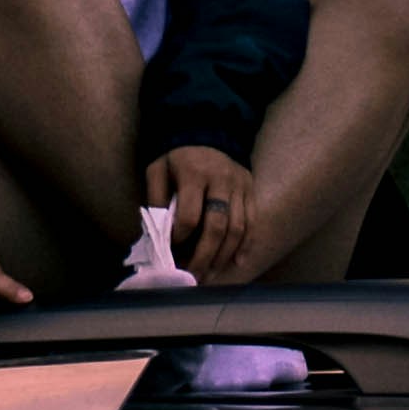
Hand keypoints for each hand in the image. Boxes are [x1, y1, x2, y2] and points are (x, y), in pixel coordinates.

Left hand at [146, 144, 260, 284]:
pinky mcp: (251, 190)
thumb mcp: (157, 170)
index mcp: (194, 173)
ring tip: (210, 275)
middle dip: (204, 257)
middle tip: (193, 277)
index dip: (180, 238)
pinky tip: (235, 263)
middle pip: (217, 227)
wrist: (207, 132)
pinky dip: (245, 246)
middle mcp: (221, 179)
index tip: (171, 251)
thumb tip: (159, 236)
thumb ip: (156, 199)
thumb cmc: (177, 159)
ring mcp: (240, 185)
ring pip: (237, 228)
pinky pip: (252, 222)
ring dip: (223, 257)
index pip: (189, 215)